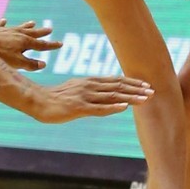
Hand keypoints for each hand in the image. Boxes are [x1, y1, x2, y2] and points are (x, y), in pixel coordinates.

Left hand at [0, 19, 60, 70]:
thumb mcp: (17, 63)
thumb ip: (30, 64)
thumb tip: (43, 64)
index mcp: (25, 42)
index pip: (41, 45)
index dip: (51, 45)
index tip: (60, 43)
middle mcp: (18, 34)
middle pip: (32, 33)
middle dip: (42, 32)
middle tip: (50, 29)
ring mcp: (6, 30)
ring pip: (19, 27)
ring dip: (27, 25)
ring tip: (33, 22)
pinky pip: (0, 25)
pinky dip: (3, 24)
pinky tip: (4, 20)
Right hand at [32, 76, 152, 123]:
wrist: (36, 101)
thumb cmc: (55, 98)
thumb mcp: (76, 92)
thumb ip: (91, 93)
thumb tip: (103, 96)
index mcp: (89, 81)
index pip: (115, 80)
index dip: (132, 82)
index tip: (146, 85)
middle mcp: (89, 86)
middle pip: (117, 87)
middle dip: (136, 89)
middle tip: (153, 91)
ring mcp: (84, 96)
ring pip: (112, 96)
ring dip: (130, 97)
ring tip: (145, 99)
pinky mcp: (78, 107)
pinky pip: (98, 108)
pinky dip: (113, 107)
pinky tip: (124, 107)